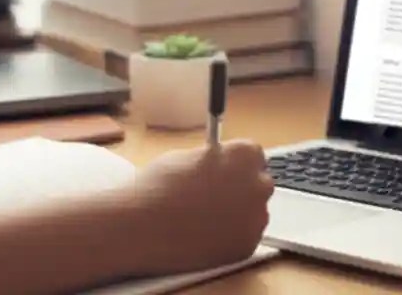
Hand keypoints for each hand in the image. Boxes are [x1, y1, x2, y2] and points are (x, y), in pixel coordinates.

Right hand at [126, 139, 273, 275]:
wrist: (142, 225)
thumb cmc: (157, 185)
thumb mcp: (188, 157)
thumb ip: (212, 161)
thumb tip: (218, 168)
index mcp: (244, 155)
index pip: (254, 155)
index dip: (236, 164)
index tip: (225, 171)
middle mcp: (258, 184)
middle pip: (259, 183)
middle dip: (242, 188)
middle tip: (216, 197)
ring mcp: (256, 218)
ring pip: (254, 213)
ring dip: (238, 213)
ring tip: (205, 218)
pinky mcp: (247, 246)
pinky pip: (245, 237)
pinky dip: (230, 236)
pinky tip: (205, 234)